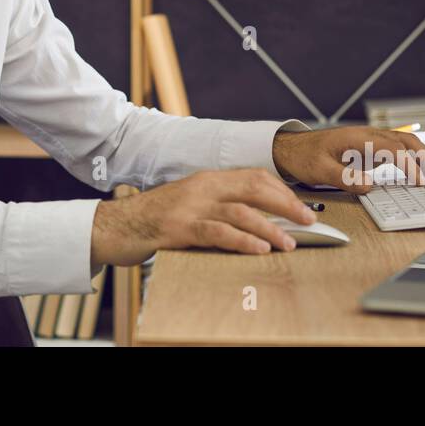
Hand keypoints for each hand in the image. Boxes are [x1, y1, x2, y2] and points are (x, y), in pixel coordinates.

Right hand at [90, 168, 316, 267]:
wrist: (116, 226)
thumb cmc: (155, 219)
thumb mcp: (191, 205)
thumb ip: (219, 206)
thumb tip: (259, 220)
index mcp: (207, 179)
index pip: (254, 176)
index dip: (282, 190)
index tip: (302, 206)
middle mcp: (202, 187)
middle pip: (254, 187)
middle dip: (286, 204)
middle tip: (308, 220)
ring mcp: (190, 206)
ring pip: (241, 211)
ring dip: (270, 228)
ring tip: (289, 243)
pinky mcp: (179, 228)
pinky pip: (218, 232)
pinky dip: (242, 240)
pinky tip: (259, 249)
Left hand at [271, 126, 424, 193]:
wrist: (291, 147)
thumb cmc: (304, 156)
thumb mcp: (319, 170)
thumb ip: (344, 178)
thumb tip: (369, 186)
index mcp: (357, 138)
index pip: (393, 148)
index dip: (409, 164)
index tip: (419, 181)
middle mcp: (368, 136)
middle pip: (406, 141)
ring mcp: (370, 141)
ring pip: (404, 143)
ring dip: (423, 156)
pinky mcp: (369, 148)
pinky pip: (397, 150)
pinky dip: (412, 158)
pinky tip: (419, 172)